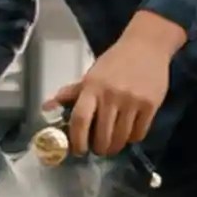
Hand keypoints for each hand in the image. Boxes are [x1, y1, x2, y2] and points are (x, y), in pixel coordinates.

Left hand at [42, 11, 186, 156]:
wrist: (147, 45)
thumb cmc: (115, 62)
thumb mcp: (91, 75)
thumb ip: (71, 93)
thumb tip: (46, 107)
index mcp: (93, 87)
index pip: (81, 120)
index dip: (77, 140)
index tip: (78, 150)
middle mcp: (112, 95)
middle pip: (102, 135)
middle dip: (98, 148)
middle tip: (97, 149)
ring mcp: (132, 101)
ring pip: (121, 137)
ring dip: (115, 147)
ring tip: (112, 145)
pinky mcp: (150, 105)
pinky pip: (139, 133)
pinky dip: (132, 138)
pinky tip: (128, 133)